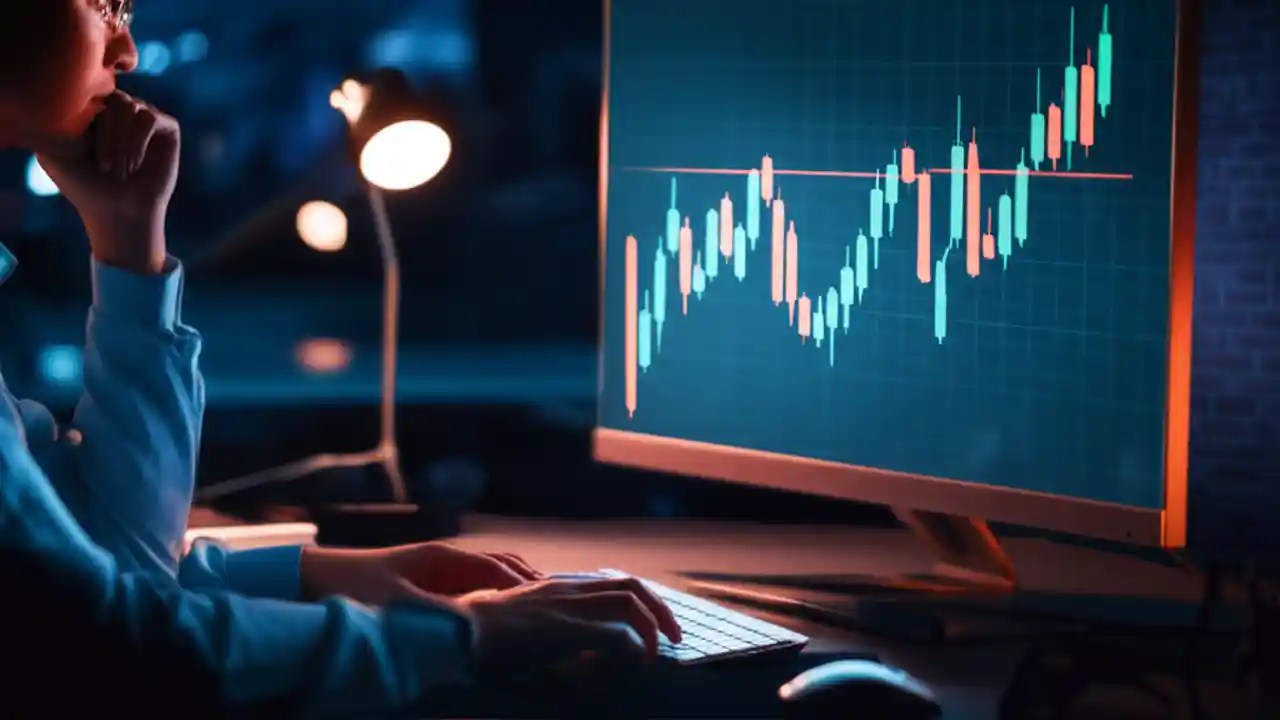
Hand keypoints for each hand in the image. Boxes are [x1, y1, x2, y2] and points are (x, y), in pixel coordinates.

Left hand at [35, 90, 179, 274]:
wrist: (120, 212)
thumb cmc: (85, 186)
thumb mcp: (51, 152)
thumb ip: (48, 121)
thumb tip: (57, 92)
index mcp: (91, 109)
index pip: (84, 91)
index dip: (82, 118)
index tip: (80, 153)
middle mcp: (119, 108)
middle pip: (107, 97)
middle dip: (104, 135)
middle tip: (105, 168)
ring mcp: (143, 115)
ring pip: (128, 106)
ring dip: (119, 140)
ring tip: (119, 169)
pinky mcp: (166, 126)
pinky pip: (148, 117)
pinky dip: (137, 142)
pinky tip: (134, 164)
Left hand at [300, 542, 544, 606]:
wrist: (311, 579)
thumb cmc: (353, 587)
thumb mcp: (400, 606)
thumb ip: (441, 619)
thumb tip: (476, 633)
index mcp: (443, 558)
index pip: (497, 570)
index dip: (524, 587)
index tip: (549, 605)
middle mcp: (445, 562)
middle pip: (499, 569)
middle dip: (528, 586)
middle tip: (559, 607)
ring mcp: (436, 574)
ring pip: (487, 580)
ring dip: (512, 594)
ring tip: (539, 614)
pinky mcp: (425, 589)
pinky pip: (469, 593)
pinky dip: (491, 602)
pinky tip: (499, 621)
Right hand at [459, 576, 683, 674]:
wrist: (453, 632)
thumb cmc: (481, 638)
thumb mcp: (526, 632)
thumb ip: (556, 638)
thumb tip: (591, 660)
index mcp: (558, 588)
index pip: (614, 582)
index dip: (642, 601)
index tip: (654, 625)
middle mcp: (565, 589)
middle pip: (631, 586)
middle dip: (660, 611)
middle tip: (674, 638)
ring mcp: (564, 606)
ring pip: (628, 604)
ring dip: (650, 630)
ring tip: (654, 656)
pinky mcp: (561, 629)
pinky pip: (612, 635)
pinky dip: (629, 649)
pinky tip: (630, 665)